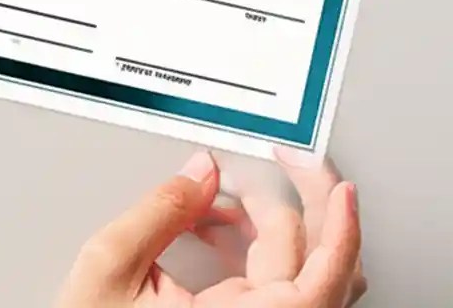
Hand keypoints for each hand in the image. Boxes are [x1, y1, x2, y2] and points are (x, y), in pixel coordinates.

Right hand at [56, 150, 363, 307]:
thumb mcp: (110, 269)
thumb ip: (159, 211)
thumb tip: (199, 172)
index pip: (321, 274)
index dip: (342, 225)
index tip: (340, 186)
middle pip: (317, 262)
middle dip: (295, 203)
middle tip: (277, 164)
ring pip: (302, 274)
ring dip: (272, 226)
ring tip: (225, 197)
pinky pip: (274, 288)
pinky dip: (253, 250)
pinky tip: (213, 227)